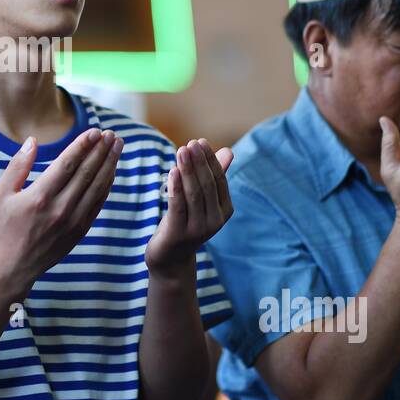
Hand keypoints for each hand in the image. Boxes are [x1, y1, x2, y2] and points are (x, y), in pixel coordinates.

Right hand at [0, 128, 122, 298]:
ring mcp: (73, 220)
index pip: (67, 164)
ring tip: (117, 146)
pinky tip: (111, 171)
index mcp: (40, 196)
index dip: (83, 145)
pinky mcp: (80, 230)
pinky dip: (106, 185)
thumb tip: (32, 141)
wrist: (14, 265)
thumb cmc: (4, 226)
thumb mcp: (1, 193)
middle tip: (110, 134)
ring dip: (109, 164)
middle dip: (101, 150)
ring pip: (97, 186)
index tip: (94, 131)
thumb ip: (17, 166)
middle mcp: (60, 208)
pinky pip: (98, 203)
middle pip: (87, 172)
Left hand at [145, 139, 233, 274]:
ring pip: (193, 194)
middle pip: (207, 185)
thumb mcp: (201, 200)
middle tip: (190, 143)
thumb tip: (229, 150)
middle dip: (199, 162)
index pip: (219, 180)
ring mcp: (198, 229)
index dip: (210, 160)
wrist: (170, 258)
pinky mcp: (179, 233)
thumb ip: (214, 176)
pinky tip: (172, 171)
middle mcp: (215, 221)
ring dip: (187, 170)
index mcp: (224, 210)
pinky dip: (175, 187)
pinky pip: (178, 206)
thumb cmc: (186, 222)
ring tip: (181, 150)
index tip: (200, 142)